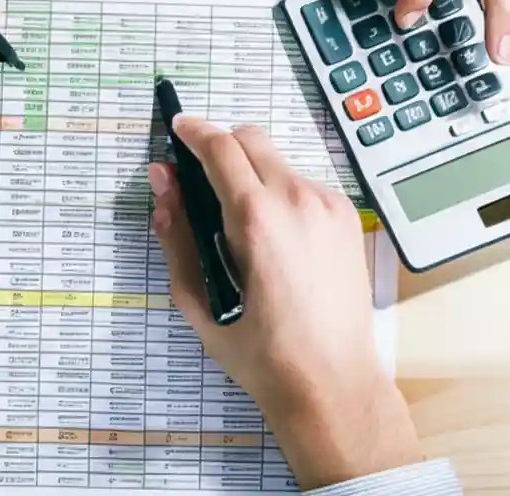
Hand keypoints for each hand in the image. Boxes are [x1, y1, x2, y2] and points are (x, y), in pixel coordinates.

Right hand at [148, 118, 420, 488]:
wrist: (332, 381)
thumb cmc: (264, 352)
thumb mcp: (199, 298)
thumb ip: (175, 236)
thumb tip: (163, 189)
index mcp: (257, 218)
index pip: (219, 146)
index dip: (192, 131)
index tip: (178, 129)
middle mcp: (298, 201)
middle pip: (251, 138)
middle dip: (220, 145)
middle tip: (199, 175)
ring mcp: (329, 207)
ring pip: (279, 161)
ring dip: (251, 172)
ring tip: (238, 221)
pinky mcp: (346, 219)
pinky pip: (303, 185)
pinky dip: (280, 193)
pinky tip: (272, 236)